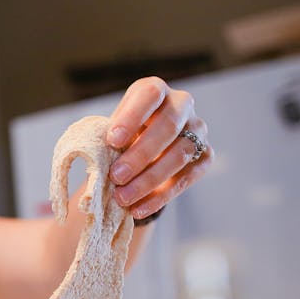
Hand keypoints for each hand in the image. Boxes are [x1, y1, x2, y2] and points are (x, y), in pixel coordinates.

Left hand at [104, 76, 213, 219]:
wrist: (139, 153)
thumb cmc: (119, 138)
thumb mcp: (108, 133)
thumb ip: (104, 140)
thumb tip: (94, 160)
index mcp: (154, 90)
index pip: (149, 95)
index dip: (131, 117)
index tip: (112, 140)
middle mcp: (181, 104)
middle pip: (168, 126)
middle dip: (140, 154)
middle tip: (115, 176)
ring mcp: (198, 129)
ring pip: (181, 153)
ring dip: (149, 179)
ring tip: (123, 197)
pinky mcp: (206, 155)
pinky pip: (188, 176)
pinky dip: (161, 195)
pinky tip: (139, 208)